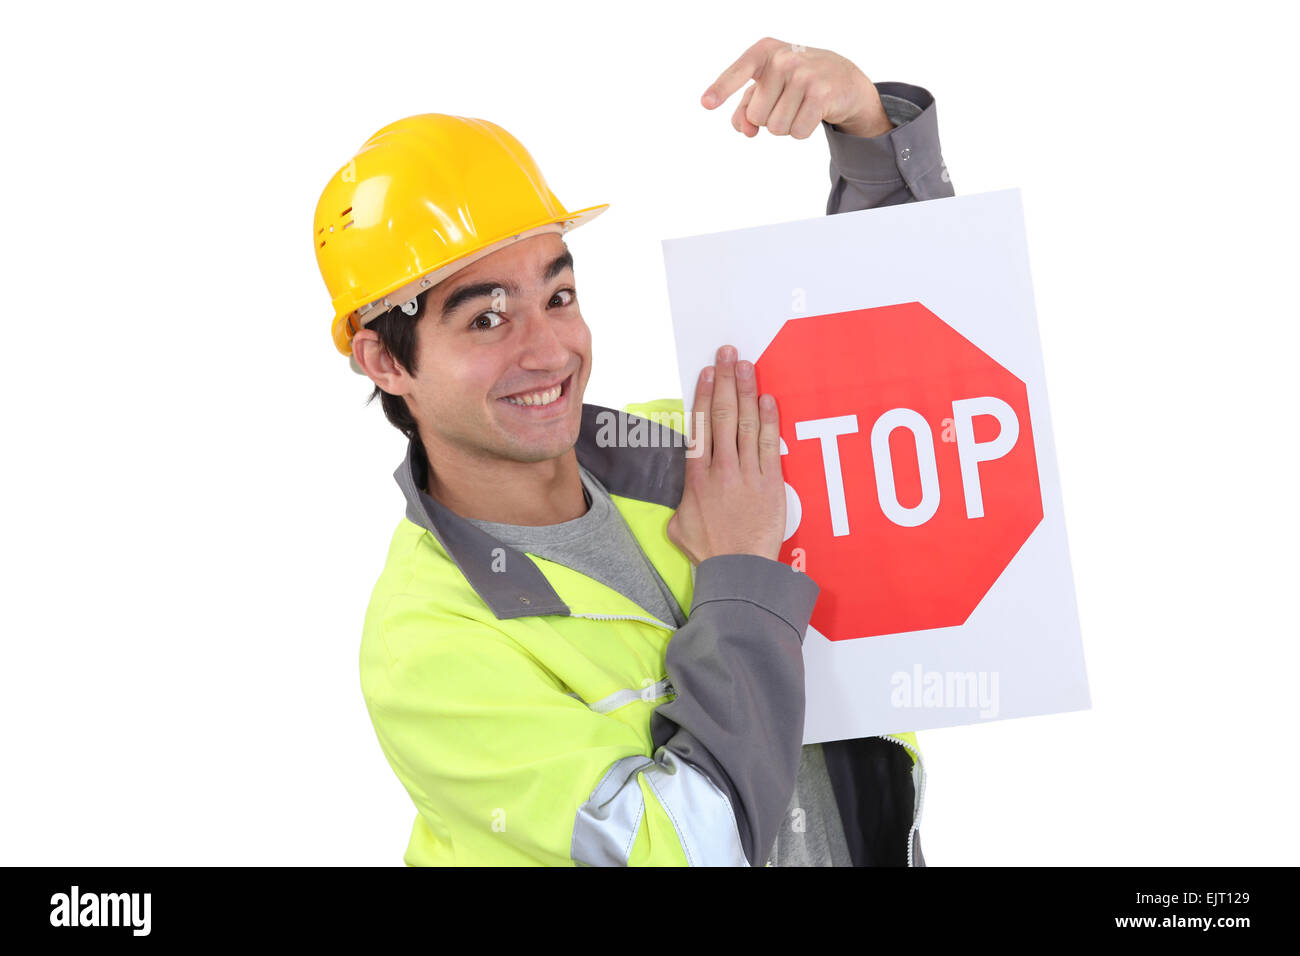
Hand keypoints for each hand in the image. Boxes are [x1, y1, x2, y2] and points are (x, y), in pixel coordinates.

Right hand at [667, 345, 785, 564]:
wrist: (739, 570)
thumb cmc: (709, 552)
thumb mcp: (678, 526)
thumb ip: (681, 502)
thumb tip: (683, 494)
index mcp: (696, 477)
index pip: (699, 425)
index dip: (703, 394)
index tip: (707, 371)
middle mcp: (721, 469)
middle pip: (722, 414)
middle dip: (726, 380)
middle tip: (728, 353)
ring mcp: (747, 474)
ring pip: (746, 423)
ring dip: (747, 390)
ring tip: (747, 365)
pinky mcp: (771, 483)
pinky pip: (769, 444)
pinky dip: (769, 419)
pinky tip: (768, 399)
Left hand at [700, 37, 892, 139]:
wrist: (841, 77)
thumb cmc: (794, 83)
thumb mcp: (767, 88)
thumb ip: (746, 109)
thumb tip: (746, 130)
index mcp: (764, 52)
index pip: (738, 72)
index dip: (721, 89)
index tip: (706, 103)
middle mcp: (782, 59)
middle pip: (757, 116)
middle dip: (769, 118)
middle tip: (787, 101)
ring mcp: (804, 75)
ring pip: (777, 128)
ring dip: (786, 126)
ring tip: (800, 106)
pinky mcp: (822, 94)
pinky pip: (798, 132)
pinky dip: (802, 131)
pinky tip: (813, 113)